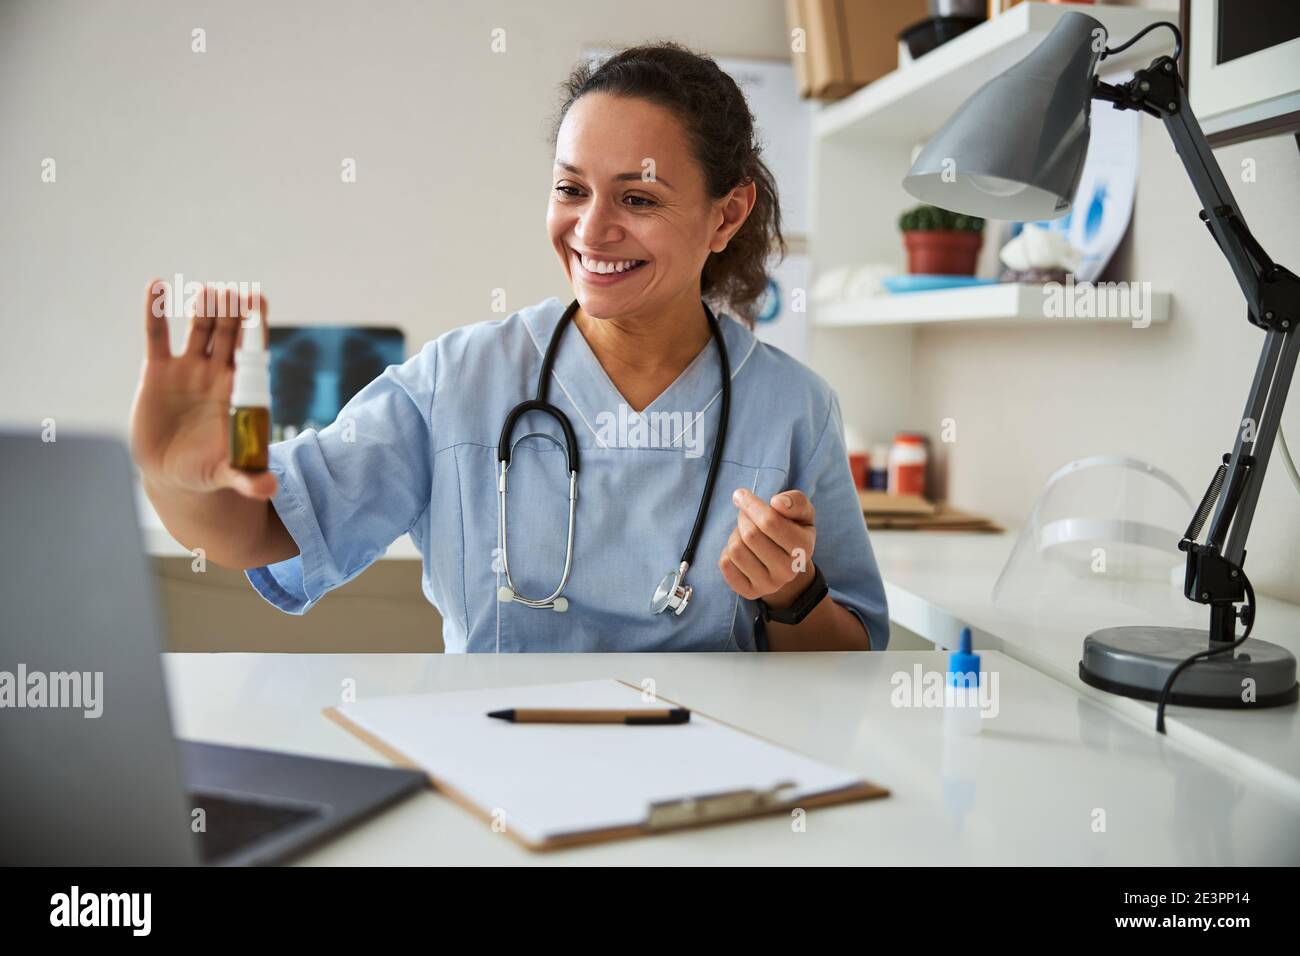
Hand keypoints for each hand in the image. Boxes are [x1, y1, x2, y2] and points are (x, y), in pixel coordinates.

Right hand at [129, 278, 276, 500]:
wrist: (172, 473)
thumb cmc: (207, 471)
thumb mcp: (227, 475)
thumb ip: (247, 479)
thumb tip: (268, 489)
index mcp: (239, 393)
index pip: (252, 354)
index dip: (255, 328)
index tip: (258, 302)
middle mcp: (217, 375)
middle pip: (228, 336)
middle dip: (232, 314)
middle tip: (236, 291)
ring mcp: (189, 370)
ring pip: (199, 331)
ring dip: (203, 309)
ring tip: (208, 290)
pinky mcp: (158, 372)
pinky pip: (158, 337)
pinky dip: (156, 313)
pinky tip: (156, 286)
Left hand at [718, 488, 815, 605]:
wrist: (788, 564)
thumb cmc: (793, 530)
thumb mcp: (802, 512)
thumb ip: (796, 501)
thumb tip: (778, 502)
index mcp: (803, 547)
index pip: (770, 522)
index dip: (751, 504)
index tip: (741, 495)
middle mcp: (788, 570)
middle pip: (750, 535)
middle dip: (744, 518)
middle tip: (747, 516)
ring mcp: (768, 585)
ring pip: (735, 549)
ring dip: (735, 535)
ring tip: (745, 534)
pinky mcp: (750, 592)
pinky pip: (725, 564)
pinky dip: (727, 551)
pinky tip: (741, 550)